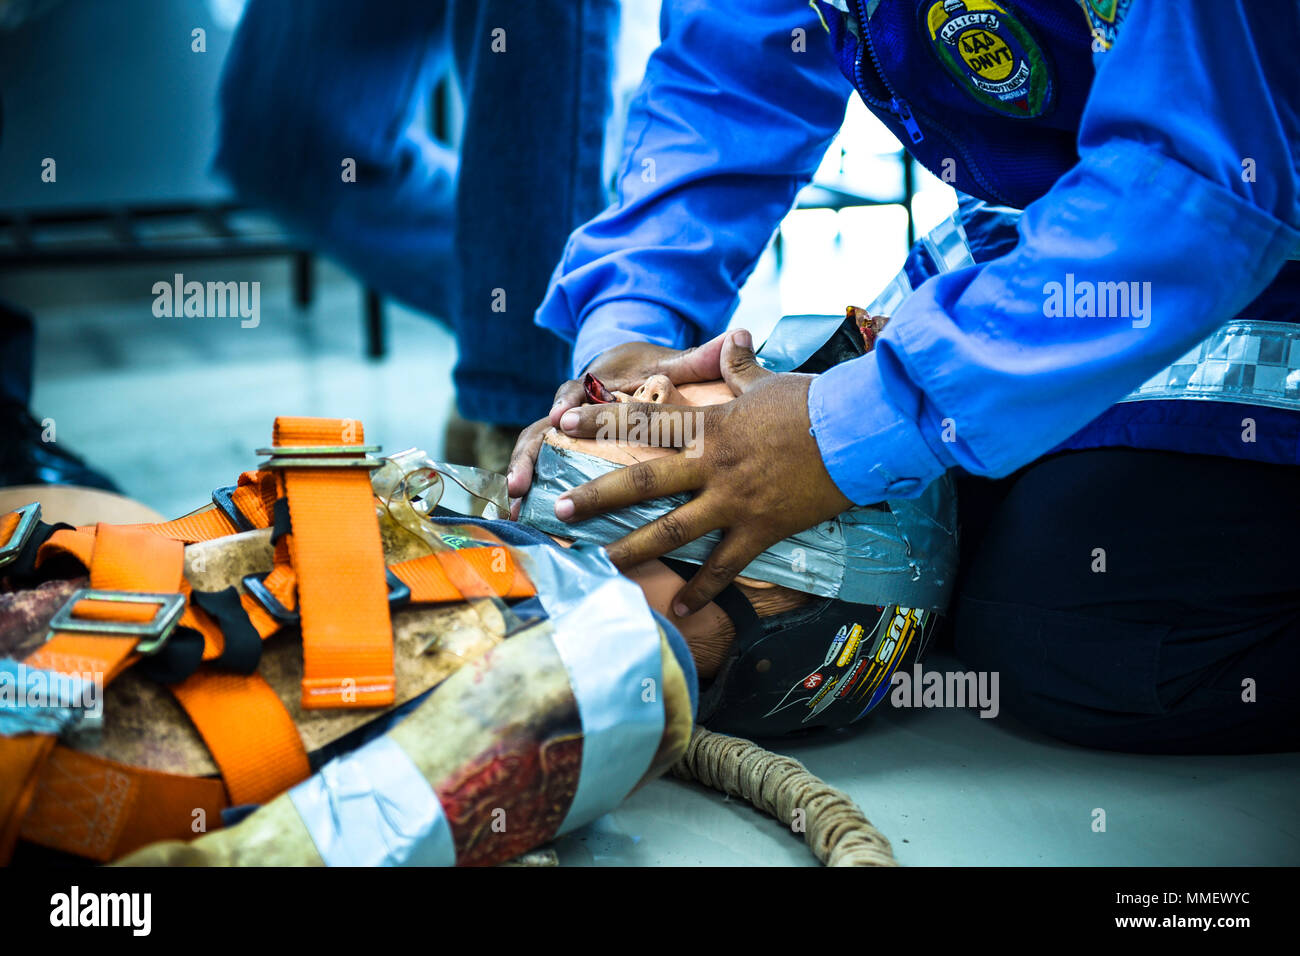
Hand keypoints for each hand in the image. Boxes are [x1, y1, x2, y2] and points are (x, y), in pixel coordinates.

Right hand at [505, 332, 730, 517]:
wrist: (635, 368)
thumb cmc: (656, 369)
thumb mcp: (675, 363)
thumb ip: (700, 358)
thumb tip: (737, 336)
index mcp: (596, 383)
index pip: (575, 390)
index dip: (568, 405)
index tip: (562, 418)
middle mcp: (574, 406)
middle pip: (543, 428)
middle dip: (530, 455)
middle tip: (521, 482)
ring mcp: (565, 431)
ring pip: (537, 450)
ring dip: (524, 475)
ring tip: (518, 505)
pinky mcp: (565, 449)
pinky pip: (544, 468)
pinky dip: (533, 490)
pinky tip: (524, 515)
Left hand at [551, 329, 852, 614]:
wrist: (857, 432)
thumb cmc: (814, 403)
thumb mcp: (770, 382)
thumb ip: (740, 368)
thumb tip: (734, 337)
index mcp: (710, 426)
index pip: (643, 421)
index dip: (600, 422)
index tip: (563, 423)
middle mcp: (712, 465)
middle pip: (642, 482)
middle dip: (597, 496)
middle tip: (560, 510)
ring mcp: (734, 501)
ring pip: (672, 530)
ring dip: (634, 548)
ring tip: (602, 563)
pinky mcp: (760, 529)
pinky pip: (725, 566)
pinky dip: (704, 590)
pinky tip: (682, 609)